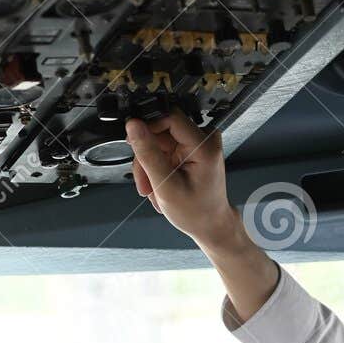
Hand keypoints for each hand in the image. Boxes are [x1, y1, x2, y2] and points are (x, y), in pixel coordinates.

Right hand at [125, 110, 239, 250]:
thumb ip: (148, 154)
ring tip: (152, 189)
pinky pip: (164, 149)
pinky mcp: (190, 150)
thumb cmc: (195, 213)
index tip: (134, 144)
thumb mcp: (166, 186)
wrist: (210, 225)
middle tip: (143, 181)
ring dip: (149, 165)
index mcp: (204, 146)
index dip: (148, 127)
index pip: (170, 117)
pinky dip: (157, 167)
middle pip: (161, 130)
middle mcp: (204, 140)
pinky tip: (159, 184)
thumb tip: (133, 125)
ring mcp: (197, 144)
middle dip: (147, 155)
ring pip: (159, 141)